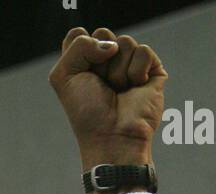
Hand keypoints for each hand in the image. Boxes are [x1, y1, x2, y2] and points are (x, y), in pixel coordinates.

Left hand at [49, 27, 166, 171]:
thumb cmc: (87, 113)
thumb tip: (112, 45)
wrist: (112, 137)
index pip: (79, 34)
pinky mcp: (152, 70)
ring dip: (117, 71)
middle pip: (102, 33)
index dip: (79, 52)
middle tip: (101, 85)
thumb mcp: (64, 76)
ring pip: (124, 41)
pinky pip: (143, 50)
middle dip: (99, 61)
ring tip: (118, 91)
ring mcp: (129, 64)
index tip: (82, 77)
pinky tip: (135, 88)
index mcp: (84, 63)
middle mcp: (106, 61)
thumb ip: (78, 45)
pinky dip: (136, 71)